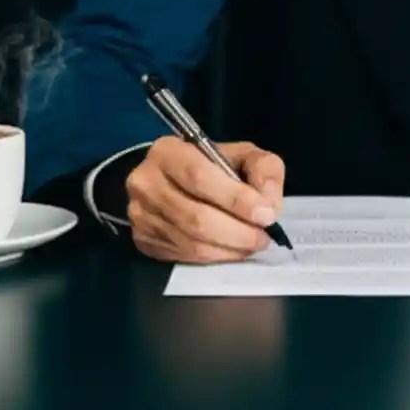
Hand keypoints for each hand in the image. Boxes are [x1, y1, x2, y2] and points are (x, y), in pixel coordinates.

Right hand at [126, 138, 284, 262]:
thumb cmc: (211, 165)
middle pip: (195, 217)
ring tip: (253, 244)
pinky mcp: (144, 239)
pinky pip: (184, 255)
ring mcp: (140, 214)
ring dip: (230, 248)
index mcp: (168, 152)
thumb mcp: (242, 154)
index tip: (267, 215)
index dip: (236, 199)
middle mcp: (146, 182)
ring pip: (191, 242)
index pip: (200, 177)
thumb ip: (263, 169)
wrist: (169, 181)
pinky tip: (232, 250)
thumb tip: (269, 204)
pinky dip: (216, 257)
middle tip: (264, 237)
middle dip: (238, 232)